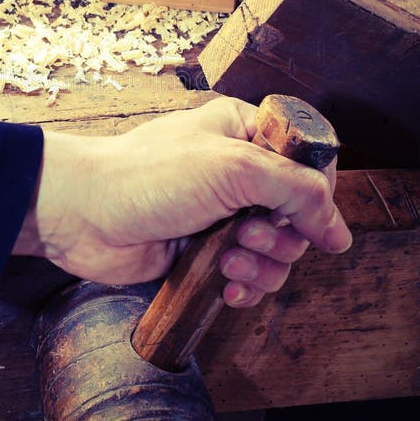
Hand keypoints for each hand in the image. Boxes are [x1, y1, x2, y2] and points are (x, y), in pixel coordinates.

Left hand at [13, 96, 351, 306]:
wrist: (81, 213)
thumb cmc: (147, 175)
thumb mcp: (232, 168)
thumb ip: (295, 191)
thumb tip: (338, 232)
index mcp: (243, 133)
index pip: (306, 163)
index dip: (313, 195)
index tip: (303, 217)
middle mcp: (235, 171)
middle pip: (296, 214)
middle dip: (280, 236)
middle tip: (248, 235)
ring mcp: (219, 212)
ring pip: (275, 250)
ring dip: (262, 265)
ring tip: (230, 262)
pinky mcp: (203, 249)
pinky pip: (247, 275)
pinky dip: (244, 286)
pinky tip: (227, 287)